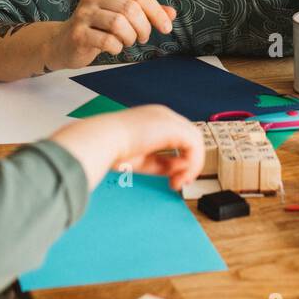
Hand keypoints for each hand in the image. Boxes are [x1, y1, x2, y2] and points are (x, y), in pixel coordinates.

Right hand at [44, 0, 175, 69]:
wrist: (61, 43)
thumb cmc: (96, 29)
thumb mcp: (121, 17)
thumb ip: (145, 13)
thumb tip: (172, 13)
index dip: (157, 11)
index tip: (166, 27)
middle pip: (131, 8)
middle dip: (144, 27)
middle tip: (142, 38)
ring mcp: (84, 14)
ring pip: (119, 23)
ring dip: (130, 37)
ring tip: (127, 42)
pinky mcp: (78, 34)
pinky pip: (107, 41)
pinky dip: (116, 47)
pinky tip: (113, 48)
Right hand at [51, 104, 204, 191]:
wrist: (103, 140)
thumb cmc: (112, 149)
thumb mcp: (143, 160)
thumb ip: (162, 164)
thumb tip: (178, 172)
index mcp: (152, 120)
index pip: (177, 139)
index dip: (181, 159)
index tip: (174, 179)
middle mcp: (163, 116)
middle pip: (189, 138)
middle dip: (189, 163)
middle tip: (180, 183)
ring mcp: (168, 119)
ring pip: (195, 141)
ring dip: (192, 166)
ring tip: (179, 182)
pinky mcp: (173, 127)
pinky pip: (194, 146)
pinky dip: (192, 164)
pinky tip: (180, 177)